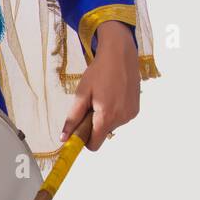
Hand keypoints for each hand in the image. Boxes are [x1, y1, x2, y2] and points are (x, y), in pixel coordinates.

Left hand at [59, 21, 140, 150]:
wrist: (120, 54)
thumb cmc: (99, 72)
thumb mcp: (81, 94)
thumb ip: (73, 118)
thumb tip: (64, 137)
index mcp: (107, 117)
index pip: (94, 144)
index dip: (84, 138)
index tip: (78, 128)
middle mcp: (122, 119)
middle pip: (101, 134)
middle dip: (93, 124)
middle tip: (91, 103)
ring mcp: (131, 115)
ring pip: (110, 126)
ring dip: (103, 117)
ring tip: (102, 96)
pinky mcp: (135, 110)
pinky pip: (119, 118)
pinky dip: (113, 112)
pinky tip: (112, 95)